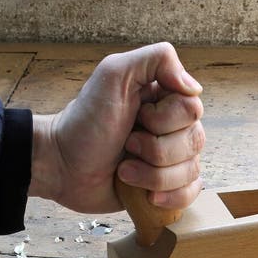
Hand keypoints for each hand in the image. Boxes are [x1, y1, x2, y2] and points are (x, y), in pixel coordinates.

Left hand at [28, 42, 204, 213]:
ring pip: (190, 171)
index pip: (193, 109)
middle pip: (194, 142)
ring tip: (125, 171)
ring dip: (153, 176)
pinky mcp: (165, 188)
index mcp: (165, 99)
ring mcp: (170, 160)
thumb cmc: (84, 121)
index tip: (136, 117)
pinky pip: (190, 194)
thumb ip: (157, 60)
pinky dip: (169, 197)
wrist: (63, 166)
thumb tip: (195, 88)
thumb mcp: (114, 74)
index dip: (165, 120)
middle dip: (155, 150)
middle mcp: (173, 128)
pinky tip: (146, 196)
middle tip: (126, 145)